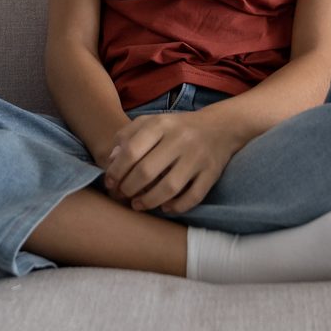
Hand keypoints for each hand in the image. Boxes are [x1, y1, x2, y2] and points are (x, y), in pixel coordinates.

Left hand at [104, 112, 242, 215]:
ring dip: (149, 201)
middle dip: (129, 188)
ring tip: (138, 205)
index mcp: (162, 124)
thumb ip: (127, 136)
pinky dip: (177, 206)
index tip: (110, 182)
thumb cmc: (177, 128)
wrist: (220, 127)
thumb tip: (111, 160)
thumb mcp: (151, 122)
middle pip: (147, 171)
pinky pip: (194, 196)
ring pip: (169, 187)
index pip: (132, 151)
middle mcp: (180, 139)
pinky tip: (165, 207)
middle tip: (123, 195)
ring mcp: (197, 157)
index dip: (116, 171)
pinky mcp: (212, 173)